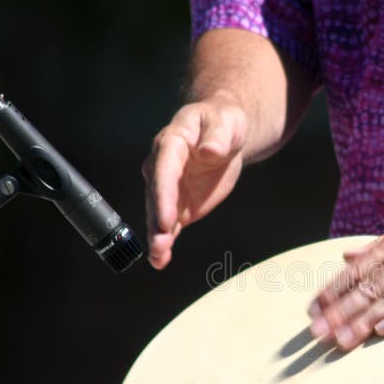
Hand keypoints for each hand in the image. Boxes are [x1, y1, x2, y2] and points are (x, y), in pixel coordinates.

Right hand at [142, 93, 247, 268]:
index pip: (164, 169)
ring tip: (159, 257)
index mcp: (172, 142)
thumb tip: (209, 150)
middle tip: (161, 242)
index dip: (164, 194)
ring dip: (158, 236)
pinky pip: (169, 224)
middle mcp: (163, 165)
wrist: (223, 134)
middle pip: (157, 195)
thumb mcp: (227, 122)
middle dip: (158, 220)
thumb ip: (218, 136)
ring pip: (159, 213)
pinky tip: (161, 260)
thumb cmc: (223, 123)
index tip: (167, 218)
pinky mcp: (177, 203)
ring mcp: (168, 186)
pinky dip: (165, 242)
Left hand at [308, 187, 383, 349]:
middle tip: (316, 333)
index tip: (313, 309)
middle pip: (368, 283)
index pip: (359, 265)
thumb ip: (383, 241)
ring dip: (362, 319)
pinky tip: (382, 330)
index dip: (334, 288)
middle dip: (339, 310)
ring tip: (341, 340)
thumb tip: (348, 255)